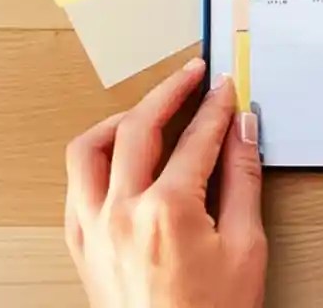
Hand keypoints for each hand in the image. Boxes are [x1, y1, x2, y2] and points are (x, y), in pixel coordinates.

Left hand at [64, 59, 266, 307]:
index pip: (196, 138)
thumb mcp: (246, 246)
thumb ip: (243, 180)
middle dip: (168, 93)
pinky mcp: (81, 247)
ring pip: (88, 151)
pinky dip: (96, 162)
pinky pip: (75, 187)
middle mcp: (121, 213)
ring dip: (120, 121)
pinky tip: (118, 159)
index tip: (227, 88)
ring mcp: (93, 230)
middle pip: (138, 128)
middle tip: (192, 76)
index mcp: (167, 211)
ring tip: (148, 110)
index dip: (216, 106)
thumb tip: (244, 132)